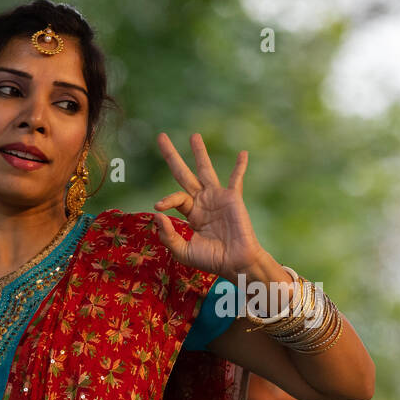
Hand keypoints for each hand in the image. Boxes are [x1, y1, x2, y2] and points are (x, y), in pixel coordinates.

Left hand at [152, 133, 263, 279]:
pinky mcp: (233, 198)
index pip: (175, 198)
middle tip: (161, 137)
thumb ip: (168, 235)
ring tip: (193, 136)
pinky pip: (236, 179)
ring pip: (206, 170)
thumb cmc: (211, 260)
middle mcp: (202, 202)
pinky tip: (243, 153)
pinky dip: (240, 166)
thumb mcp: (183, 251)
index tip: (159, 206)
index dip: (166, 199)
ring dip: (199, 152)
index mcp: (191, 213)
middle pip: (183, 174)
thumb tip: (156, 214)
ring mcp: (218, 198)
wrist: (236, 263)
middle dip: (172, 156)